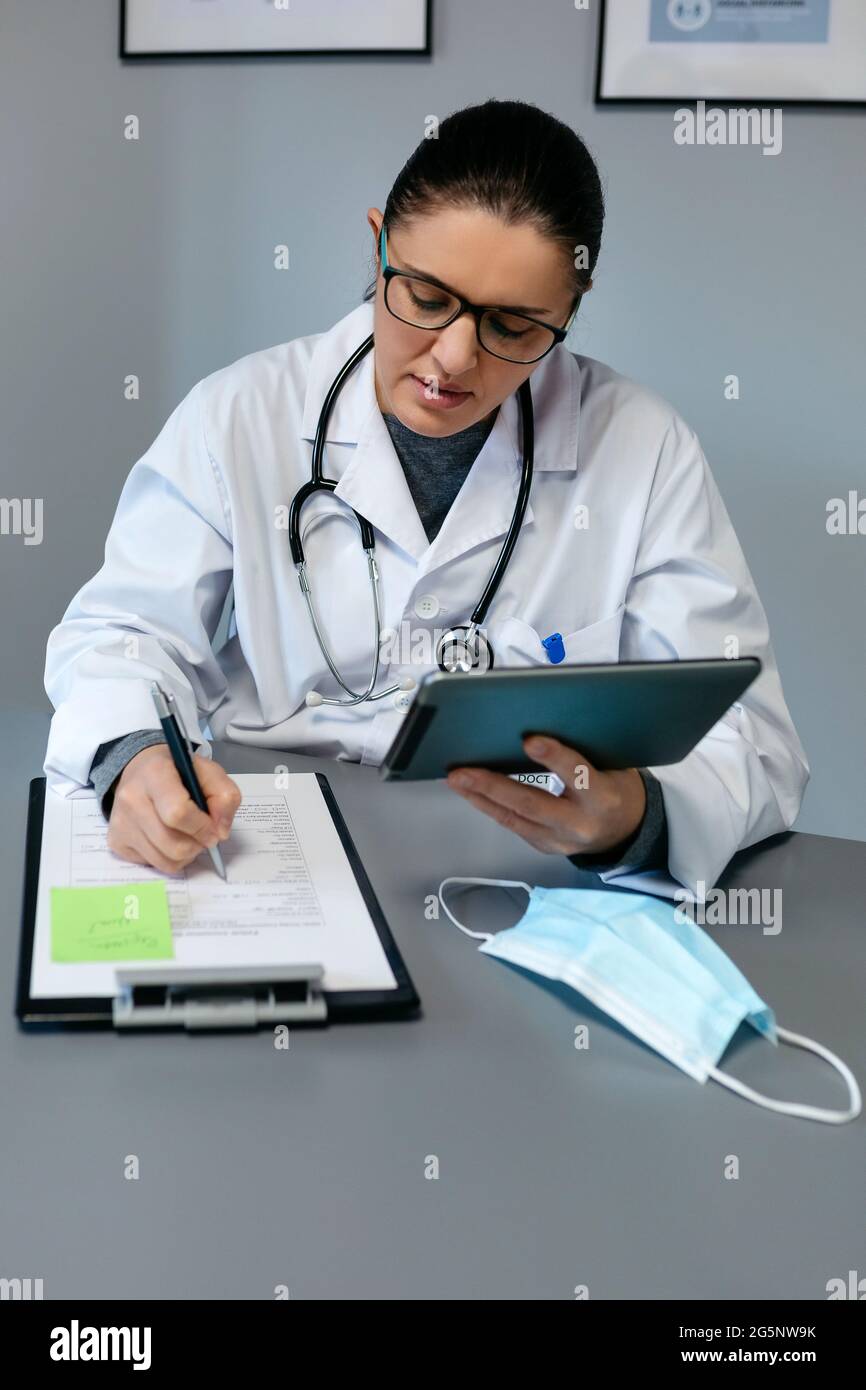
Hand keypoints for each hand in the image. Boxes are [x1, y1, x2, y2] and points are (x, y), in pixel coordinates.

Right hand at [106, 744, 241, 874]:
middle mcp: (131, 798)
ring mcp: (121, 822)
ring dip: (185, 855)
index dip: (202, 828)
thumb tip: (220, 832)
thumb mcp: (209, 772)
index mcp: (155, 774)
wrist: (140, 770)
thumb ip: (225, 797)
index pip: (178, 813)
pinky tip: (168, 838)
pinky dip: (168, 858)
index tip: (214, 830)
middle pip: (172, 844)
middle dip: (197, 846)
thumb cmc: (178, 772)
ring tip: (187, 837)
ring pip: (164, 861)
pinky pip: (152, 864)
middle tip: (203, 836)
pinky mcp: (116, 841)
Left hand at [446, 735, 645, 857]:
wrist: (626, 831)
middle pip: (532, 804)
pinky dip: (490, 807)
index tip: (529, 740)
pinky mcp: (545, 847)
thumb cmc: (615, 787)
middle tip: (463, 773)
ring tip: (457, 780)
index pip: (578, 774)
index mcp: (603, 797)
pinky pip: (513, 825)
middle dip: (493, 786)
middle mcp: (580, 824)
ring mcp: (560, 841)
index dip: (554, 757)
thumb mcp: (611, 765)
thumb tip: (537, 725)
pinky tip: (472, 793)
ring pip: (514, 819)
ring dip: (481, 797)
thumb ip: (581, 751)